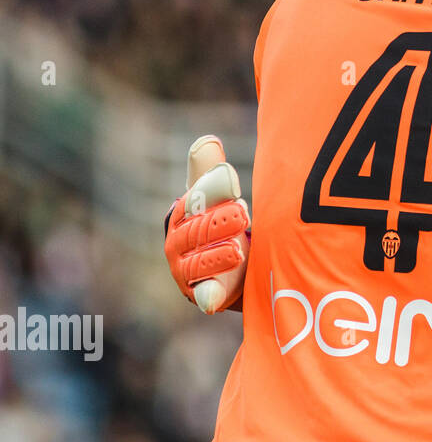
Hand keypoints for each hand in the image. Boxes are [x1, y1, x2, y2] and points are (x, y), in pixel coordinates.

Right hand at [163, 135, 249, 313]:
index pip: (191, 203)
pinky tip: (212, 300)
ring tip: (239, 250)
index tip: (232, 187)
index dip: (211, 195)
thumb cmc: (220, 225)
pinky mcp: (201, 295)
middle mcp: (178, 244)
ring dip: (218, 255)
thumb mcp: (216, 199)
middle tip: (242, 215)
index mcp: (181, 216)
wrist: (230, 267)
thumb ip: (211, 174)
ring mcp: (187, 271)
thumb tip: (206, 141)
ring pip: (199, 263)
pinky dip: (208, 296)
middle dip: (218, 223)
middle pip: (196, 233)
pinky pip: (204, 295)